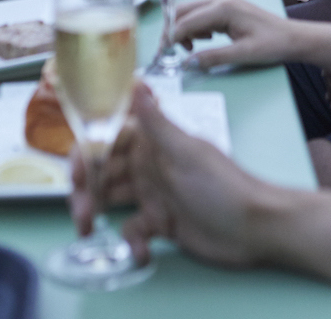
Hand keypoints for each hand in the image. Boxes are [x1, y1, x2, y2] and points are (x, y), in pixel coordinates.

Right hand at [72, 86, 277, 268]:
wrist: (255, 227)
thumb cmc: (223, 185)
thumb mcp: (185, 153)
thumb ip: (156, 122)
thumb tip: (135, 81)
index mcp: (153, 143)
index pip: (107, 140)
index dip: (85, 154)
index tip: (74, 175)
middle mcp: (149, 165)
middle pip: (103, 173)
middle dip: (85, 191)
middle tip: (82, 213)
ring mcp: (154, 194)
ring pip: (111, 200)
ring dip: (97, 214)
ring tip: (89, 230)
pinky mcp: (162, 223)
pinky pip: (133, 230)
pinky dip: (132, 241)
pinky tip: (141, 250)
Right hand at [172, 0, 298, 70]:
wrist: (293, 38)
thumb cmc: (273, 44)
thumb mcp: (242, 54)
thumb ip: (212, 57)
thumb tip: (187, 63)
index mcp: (224, 7)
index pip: (186, 20)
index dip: (171, 36)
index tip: (163, 52)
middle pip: (183, 10)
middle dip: (172, 31)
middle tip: (168, 52)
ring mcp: (223, 1)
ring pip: (190, 12)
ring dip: (184, 30)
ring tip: (190, 49)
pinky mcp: (226, 7)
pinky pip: (201, 15)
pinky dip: (194, 28)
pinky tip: (202, 41)